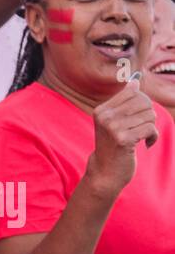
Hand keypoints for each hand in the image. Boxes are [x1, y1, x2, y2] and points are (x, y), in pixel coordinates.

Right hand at [85, 77, 158, 194]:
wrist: (106, 172)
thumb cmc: (114, 145)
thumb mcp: (115, 122)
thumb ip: (124, 102)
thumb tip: (135, 81)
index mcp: (102, 110)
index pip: (134, 93)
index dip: (142, 104)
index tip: (137, 118)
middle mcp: (105, 117)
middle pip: (144, 102)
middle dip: (148, 116)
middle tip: (141, 129)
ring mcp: (113, 128)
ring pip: (149, 115)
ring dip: (151, 128)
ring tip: (142, 137)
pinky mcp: (123, 139)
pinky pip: (150, 128)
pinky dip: (153, 137)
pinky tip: (146, 144)